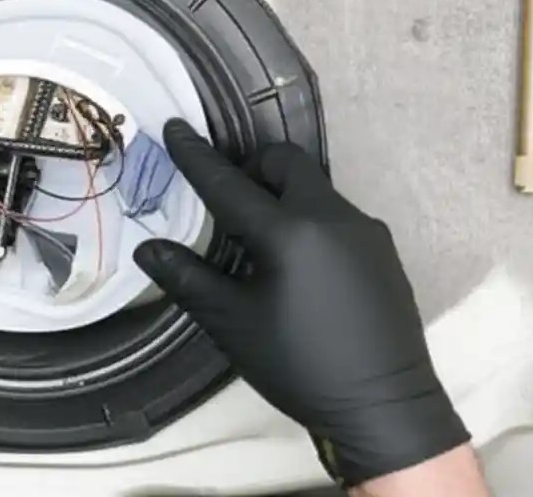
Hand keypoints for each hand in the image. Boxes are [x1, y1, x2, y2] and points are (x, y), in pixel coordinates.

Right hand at [134, 120, 468, 487]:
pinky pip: (338, 217)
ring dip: (284, 196)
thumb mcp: (233, 324)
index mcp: (289, 232)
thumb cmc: (299, 366)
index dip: (198, 156)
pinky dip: (310, 221)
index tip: (175, 127)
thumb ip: (189, 279)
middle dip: (253, 166)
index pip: (230, 183)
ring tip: (261, 240)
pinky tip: (300, 267)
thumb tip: (148, 248)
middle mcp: (332, 217)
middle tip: (229, 194)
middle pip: (287, 165)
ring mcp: (365, 232)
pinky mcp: (383, 252)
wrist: (384, 406)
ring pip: (316, 190)